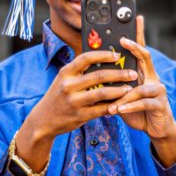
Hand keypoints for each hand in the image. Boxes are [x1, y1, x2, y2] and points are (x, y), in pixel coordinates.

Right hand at [15, 50, 137, 169]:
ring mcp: (74, 101)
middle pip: (99, 75)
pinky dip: (113, 106)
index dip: (103, 55)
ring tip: (130, 88)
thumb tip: (104, 61)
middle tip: (133, 73)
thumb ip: (80, 72)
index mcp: (65, 73)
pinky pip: (101, 109)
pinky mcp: (79, 116)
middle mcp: (68, 86)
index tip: (117, 55)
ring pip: (103, 93)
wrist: (43, 120)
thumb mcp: (63, 80)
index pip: (86, 58)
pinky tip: (122, 103)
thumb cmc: (59, 96)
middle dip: (119, 74)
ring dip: (119, 90)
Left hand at [107, 16, 175, 165]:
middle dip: (135, 47)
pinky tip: (118, 109)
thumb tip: (95, 75)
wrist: (157, 129)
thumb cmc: (138, 111)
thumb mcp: (124, 96)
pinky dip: (129, 106)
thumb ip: (114, 86)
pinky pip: (143, 103)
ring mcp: (158, 90)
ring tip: (111, 101)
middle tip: (123, 40)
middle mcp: (153, 78)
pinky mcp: (160, 105)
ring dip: (124, 94)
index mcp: (144, 74)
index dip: (139, 34)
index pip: (141, 50)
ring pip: (140, 86)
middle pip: (145, 57)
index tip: (136, 18)